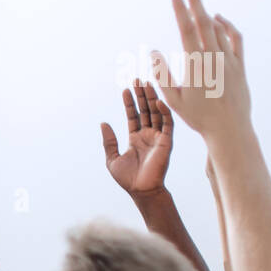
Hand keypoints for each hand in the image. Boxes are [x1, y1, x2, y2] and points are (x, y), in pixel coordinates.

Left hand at [101, 79, 173, 195]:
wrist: (141, 191)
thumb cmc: (127, 179)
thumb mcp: (112, 158)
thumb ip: (108, 141)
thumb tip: (103, 123)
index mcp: (135, 138)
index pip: (133, 115)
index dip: (130, 103)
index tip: (125, 89)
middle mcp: (148, 135)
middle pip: (145, 110)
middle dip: (141, 95)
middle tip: (138, 80)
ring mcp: (158, 137)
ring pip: (156, 113)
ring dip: (152, 99)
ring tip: (147, 84)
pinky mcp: (166, 142)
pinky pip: (167, 124)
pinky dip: (164, 112)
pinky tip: (158, 101)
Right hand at [151, 0, 249, 143]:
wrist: (230, 128)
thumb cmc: (198, 117)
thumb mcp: (173, 99)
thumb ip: (162, 73)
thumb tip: (153, 50)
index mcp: (196, 64)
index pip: (187, 30)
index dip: (181, 10)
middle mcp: (214, 57)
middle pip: (204, 22)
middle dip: (196, 1)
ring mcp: (229, 60)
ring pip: (219, 29)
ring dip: (207, 13)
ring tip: (198, 3)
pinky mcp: (239, 65)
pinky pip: (235, 38)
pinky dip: (227, 26)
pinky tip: (218, 20)